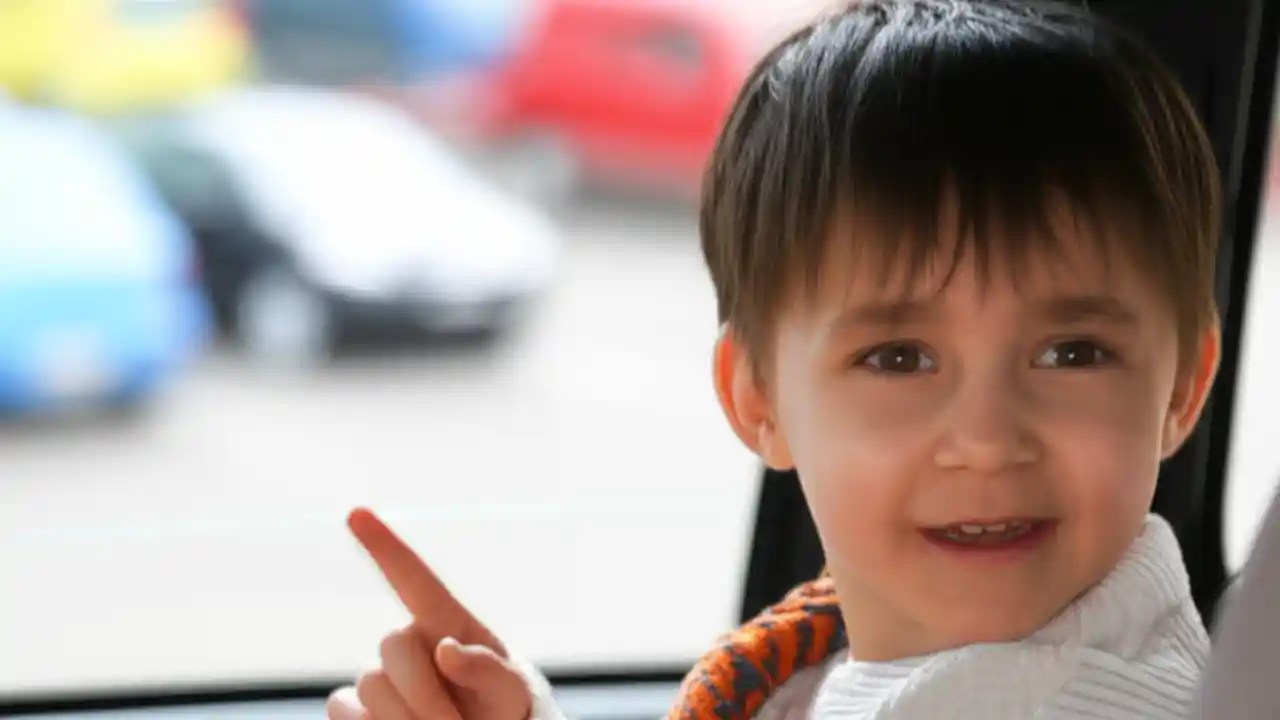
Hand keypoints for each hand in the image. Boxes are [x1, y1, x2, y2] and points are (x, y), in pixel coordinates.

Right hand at [327, 508, 533, 719]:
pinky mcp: (352, 708)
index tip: (356, 512)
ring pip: (370, 686)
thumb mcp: (509, 689)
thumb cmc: (501, 708)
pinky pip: (342, 711)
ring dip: (404, 718)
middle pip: (391, 646)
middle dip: (423, 691)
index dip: (384, 544)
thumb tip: (445, 651)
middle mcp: (407, 641)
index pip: (412, 577)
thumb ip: (486, 668)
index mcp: (445, 622)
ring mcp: (377, 674)